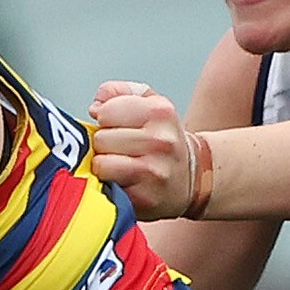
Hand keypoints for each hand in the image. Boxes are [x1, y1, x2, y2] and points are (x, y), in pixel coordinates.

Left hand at [88, 82, 195, 220]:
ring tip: (120, 165)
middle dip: (104, 144)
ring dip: (104, 166)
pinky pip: (107, 187)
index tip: (117, 127)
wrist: (194, 176)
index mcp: (159, 111)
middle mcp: (160, 140)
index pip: (105, 111)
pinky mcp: (145, 197)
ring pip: (101, 164)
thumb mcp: (149, 103)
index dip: (105, 120)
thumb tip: (95, 106)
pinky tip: (124, 181)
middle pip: (101, 139)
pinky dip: (109, 185)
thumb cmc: (163, 140)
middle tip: (121, 149)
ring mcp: (154, 170)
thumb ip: (118, 92)